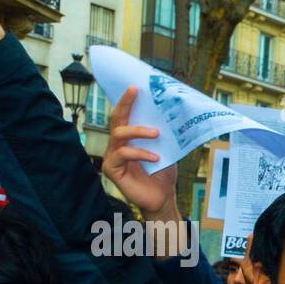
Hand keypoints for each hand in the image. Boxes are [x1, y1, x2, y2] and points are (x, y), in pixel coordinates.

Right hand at [102, 86, 178, 222]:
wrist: (162, 197)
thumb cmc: (162, 173)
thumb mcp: (166, 149)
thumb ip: (164, 134)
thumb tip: (173, 111)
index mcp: (128, 137)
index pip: (125, 114)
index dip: (127, 100)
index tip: (135, 86)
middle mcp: (117, 144)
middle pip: (116, 119)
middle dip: (125, 103)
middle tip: (136, 92)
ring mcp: (112, 156)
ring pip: (119, 134)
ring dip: (138, 131)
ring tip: (156, 134)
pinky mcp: (111, 169)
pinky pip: (124, 154)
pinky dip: (141, 154)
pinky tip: (155, 158)